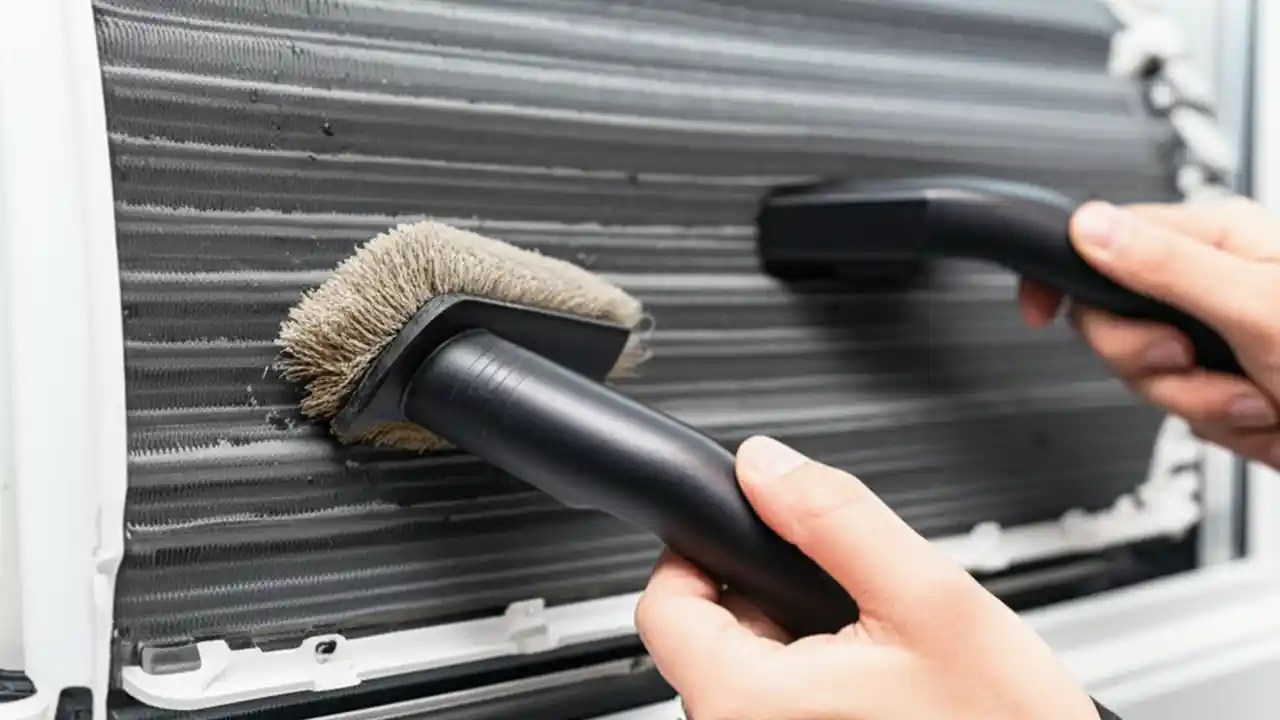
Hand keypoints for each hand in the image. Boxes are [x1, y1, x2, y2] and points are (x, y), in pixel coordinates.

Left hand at [635, 436, 1098, 719]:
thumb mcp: (930, 599)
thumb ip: (836, 519)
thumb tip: (766, 464)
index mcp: (746, 701)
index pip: (662, 603)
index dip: (702, 547)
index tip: (748, 528)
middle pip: (705, 634)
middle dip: (769, 595)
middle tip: (848, 597)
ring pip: (748, 669)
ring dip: (800, 638)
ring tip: (879, 648)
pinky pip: (780, 703)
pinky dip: (815, 676)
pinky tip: (878, 682)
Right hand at [1020, 198, 1279, 467]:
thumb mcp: (1257, 308)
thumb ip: (1166, 267)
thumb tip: (1090, 226)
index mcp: (1219, 241)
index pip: (1104, 243)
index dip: (1064, 277)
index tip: (1037, 306)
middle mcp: (1215, 283)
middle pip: (1114, 323)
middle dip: (1155, 365)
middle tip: (1194, 363)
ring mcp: (1223, 337)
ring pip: (1150, 379)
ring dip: (1205, 406)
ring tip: (1261, 400)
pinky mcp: (1234, 386)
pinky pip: (1189, 414)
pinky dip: (1230, 430)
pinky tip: (1272, 418)